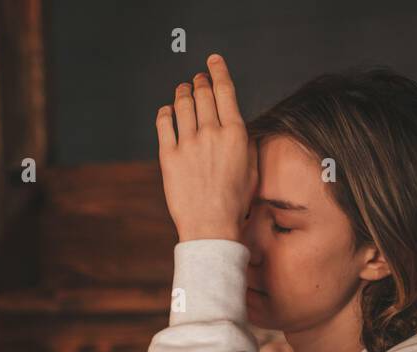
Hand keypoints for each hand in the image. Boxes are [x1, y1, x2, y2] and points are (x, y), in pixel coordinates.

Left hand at [155, 53, 257, 243]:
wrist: (210, 225)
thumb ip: (246, 144)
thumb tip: (241, 129)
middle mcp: (211, 132)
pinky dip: (165, 112)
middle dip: (199, 81)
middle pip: (203, 94)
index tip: (213, 61)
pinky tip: (166, 111)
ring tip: (182, 90)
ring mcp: (188, 143)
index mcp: (235, 133)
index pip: (225, 91)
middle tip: (197, 79)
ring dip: (182, 92)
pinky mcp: (169, 156)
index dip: (218, 71)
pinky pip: (163, 124)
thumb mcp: (252, 169)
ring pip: (182, 104)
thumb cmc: (234, 202)